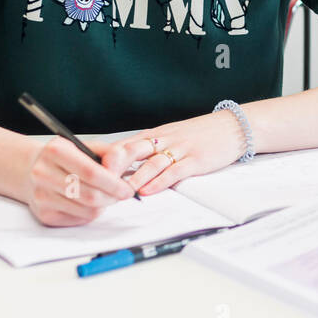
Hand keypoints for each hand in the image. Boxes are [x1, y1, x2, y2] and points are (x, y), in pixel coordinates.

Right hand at [24, 137, 135, 226]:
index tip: (128, 188)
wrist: (30, 169)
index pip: (91, 172)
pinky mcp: (44, 214)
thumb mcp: (85, 146)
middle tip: (123, 194)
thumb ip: (109, 153)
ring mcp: (41, 196)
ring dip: (103, 206)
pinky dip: (90, 213)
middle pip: (90, 195)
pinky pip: (78, 219)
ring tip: (107, 196)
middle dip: (112, 197)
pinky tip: (90, 203)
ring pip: (86, 211)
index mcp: (55, 151)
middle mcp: (44, 174)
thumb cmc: (64, 157)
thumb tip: (123, 169)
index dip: (114, 183)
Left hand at [99, 111, 247, 197]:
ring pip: (151, 162)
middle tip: (96, 178)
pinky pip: (174, 170)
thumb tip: (118, 168)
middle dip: (113, 164)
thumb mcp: (168, 138)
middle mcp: (163, 140)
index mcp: (153, 135)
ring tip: (120, 191)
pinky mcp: (196, 159)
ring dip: (134, 177)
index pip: (123, 144)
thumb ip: (146, 151)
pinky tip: (148, 190)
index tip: (85, 169)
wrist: (231, 126)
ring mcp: (179, 149)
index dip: (104, 157)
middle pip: (132, 149)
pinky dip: (159, 181)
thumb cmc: (198, 135)